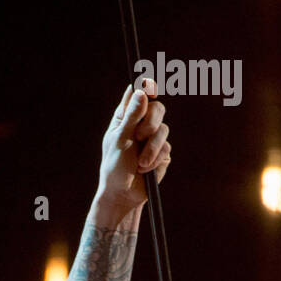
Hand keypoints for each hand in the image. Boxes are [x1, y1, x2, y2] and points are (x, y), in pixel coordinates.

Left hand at [96, 79, 170, 213]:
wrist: (122, 194)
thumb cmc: (115, 168)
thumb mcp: (120, 140)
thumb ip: (132, 116)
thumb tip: (142, 92)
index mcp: (125, 118)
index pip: (137, 94)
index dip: (145, 87)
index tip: (150, 86)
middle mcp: (140, 125)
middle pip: (157, 108)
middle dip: (151, 121)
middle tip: (140, 135)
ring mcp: (153, 139)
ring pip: (163, 129)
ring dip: (151, 148)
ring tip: (139, 163)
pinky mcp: (162, 153)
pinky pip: (166, 148)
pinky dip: (155, 159)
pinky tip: (145, 169)